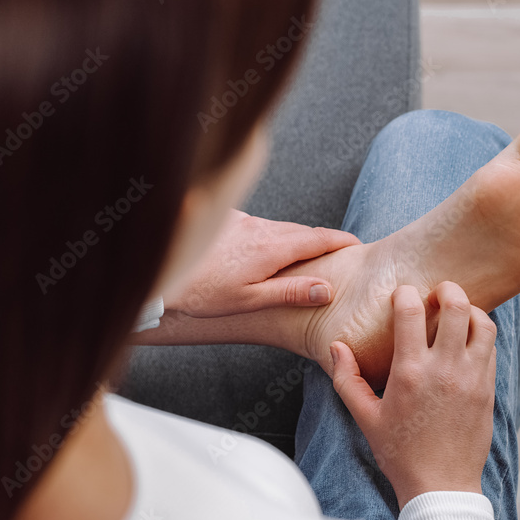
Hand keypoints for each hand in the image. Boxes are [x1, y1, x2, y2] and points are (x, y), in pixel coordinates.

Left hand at [166, 209, 360, 317]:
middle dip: (320, 242)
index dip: (341, 241)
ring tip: (300, 259)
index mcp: (271, 248)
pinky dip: (268, 236)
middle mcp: (260, 228)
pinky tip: (260, 254)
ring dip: (292, 240)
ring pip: (279, 228)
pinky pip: (257, 225)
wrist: (162, 273)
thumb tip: (327, 288)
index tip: (357, 245)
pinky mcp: (227, 219)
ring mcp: (243, 220)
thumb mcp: (250, 300)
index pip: (318, 239)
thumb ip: (291, 292)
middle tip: (336, 255)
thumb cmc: (203, 293)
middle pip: (301, 232)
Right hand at [329, 282, 496, 509]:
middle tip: (436, 293)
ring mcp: (471, 378)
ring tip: (455, 314)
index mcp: (410, 372)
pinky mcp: (488, 389)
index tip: (401, 295)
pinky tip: (465, 341)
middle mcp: (445, 369)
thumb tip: (337, 346)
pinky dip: (480, 335)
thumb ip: (347, 378)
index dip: (405, 293)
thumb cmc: (400, 453)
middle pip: (458, 306)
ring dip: (469, 310)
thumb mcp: (365, 417)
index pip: (411, 311)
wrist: (440, 486)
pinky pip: (490, 348)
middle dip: (447, 289)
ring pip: (483, 323)